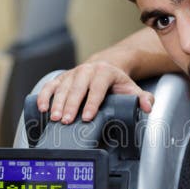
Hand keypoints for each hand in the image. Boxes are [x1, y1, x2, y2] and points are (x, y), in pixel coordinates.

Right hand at [36, 61, 153, 123]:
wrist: (105, 67)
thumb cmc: (117, 83)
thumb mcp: (132, 89)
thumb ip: (143, 99)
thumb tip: (147, 107)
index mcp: (105, 72)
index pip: (98, 87)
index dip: (92, 102)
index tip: (88, 116)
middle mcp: (87, 70)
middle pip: (77, 88)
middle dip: (71, 105)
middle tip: (67, 121)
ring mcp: (72, 74)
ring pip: (62, 88)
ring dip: (57, 103)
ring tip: (55, 118)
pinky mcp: (61, 78)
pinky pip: (50, 86)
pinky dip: (44, 96)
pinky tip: (42, 108)